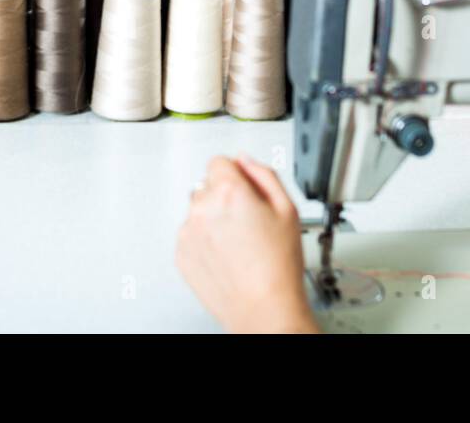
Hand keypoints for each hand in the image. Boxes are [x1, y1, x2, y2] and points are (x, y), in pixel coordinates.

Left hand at [176, 154, 317, 333]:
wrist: (263, 308)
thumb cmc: (277, 265)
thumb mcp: (287, 208)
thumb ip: (264, 174)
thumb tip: (246, 161)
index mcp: (229, 192)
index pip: (220, 161)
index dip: (236, 173)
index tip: (244, 187)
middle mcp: (203, 208)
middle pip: (208, 185)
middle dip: (225, 196)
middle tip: (248, 219)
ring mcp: (188, 232)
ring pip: (198, 210)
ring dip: (213, 218)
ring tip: (238, 241)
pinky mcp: (181, 254)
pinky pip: (191, 235)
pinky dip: (204, 240)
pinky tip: (226, 254)